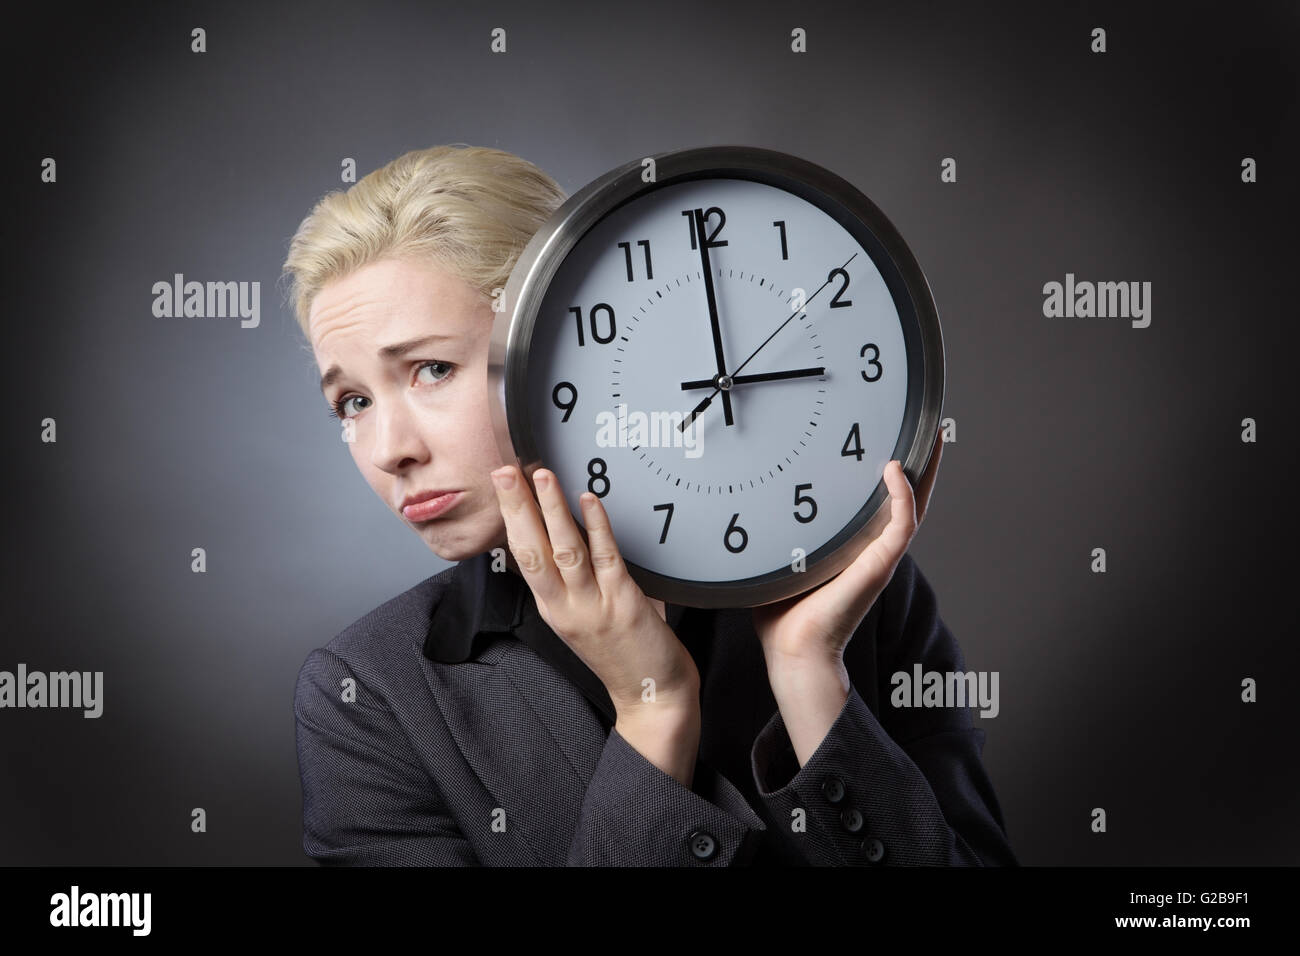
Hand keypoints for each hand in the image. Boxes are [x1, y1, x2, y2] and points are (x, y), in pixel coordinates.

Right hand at [490, 464, 701, 782]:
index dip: (512, 517)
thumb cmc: (624, 655)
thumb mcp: (587, 617)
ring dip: (551, 509)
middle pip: (531, 549)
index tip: (505, 484)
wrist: (652, 698)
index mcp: (552, 608)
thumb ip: (582, 579)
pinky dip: (597, 526)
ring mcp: (592, 606)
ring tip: (540, 474)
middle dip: (516, 507)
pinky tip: (589, 500)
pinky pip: (606, 558)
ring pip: (564, 550)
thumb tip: (583, 532)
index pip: (523, 555)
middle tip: (503, 471)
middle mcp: (564, 607)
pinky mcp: (623, 604)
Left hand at [751, 430, 944, 670]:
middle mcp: (870, 545)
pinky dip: (902, 498)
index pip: (876, 496)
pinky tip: (895, 470)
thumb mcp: (775, 556)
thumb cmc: (780, 611)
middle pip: (904, 493)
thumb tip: (741, 493)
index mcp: (850, 542)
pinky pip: (900, 527)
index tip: (889, 429)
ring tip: (930, 433)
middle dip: (917, 456)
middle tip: (923, 419)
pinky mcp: (877, 567)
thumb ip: (771, 528)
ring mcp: (878, 555)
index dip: (889, 464)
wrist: (792, 649)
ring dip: (924, 468)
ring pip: (912, 504)